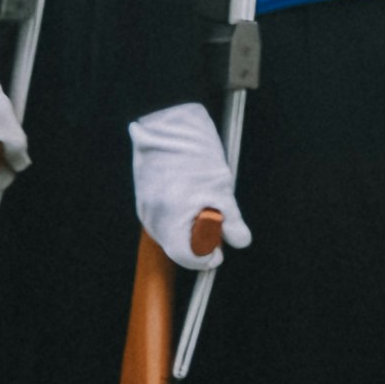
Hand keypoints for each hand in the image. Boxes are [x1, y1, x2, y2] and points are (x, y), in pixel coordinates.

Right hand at [126, 103, 243, 270]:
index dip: (206, 258)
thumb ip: (231, 219)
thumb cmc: (193, 152)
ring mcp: (145, 208)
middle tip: (217, 222)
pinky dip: (180, 216)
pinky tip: (191, 197)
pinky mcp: (145, 199)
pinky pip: (165, 219)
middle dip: (200, 241)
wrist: (167, 124)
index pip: (187, 256)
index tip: (219, 253)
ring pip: (171, 233)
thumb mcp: (221, 187)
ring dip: (191, 227)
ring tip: (204, 202)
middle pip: (177, 246)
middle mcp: (152, 217)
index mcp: (170, 218)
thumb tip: (239, 241)